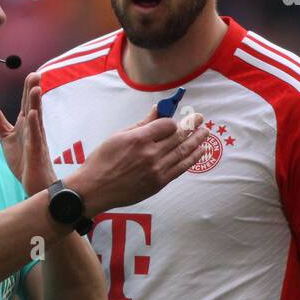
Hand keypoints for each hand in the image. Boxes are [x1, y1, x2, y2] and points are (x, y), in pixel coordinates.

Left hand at [0, 72, 56, 194]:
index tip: (31, 73)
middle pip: (33, 107)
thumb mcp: (6, 136)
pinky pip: (35, 139)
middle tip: (36, 74)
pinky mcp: (36, 154)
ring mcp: (36, 141)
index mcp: (27, 124)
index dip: (28, 89)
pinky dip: (34, 127)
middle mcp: (34, 130)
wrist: (36, 185)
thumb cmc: (24, 159)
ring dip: (36, 104)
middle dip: (34, 91)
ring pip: (36, 120)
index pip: (27, 103)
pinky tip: (32, 116)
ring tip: (36, 89)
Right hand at [68, 106, 209, 214]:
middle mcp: (150, 154)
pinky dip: (193, 158)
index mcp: (139, 139)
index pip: (167, 125)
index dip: (172, 121)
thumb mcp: (118, 137)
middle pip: (178, 136)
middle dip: (191, 126)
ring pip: (183, 151)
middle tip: (200, 118)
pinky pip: (181, 167)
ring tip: (205, 132)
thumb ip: (141, 124)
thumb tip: (156, 110)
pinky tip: (200, 151)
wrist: (94, 189)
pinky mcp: (159, 183)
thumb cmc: (102, 161)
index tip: (173, 120)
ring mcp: (156, 169)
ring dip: (197, 140)